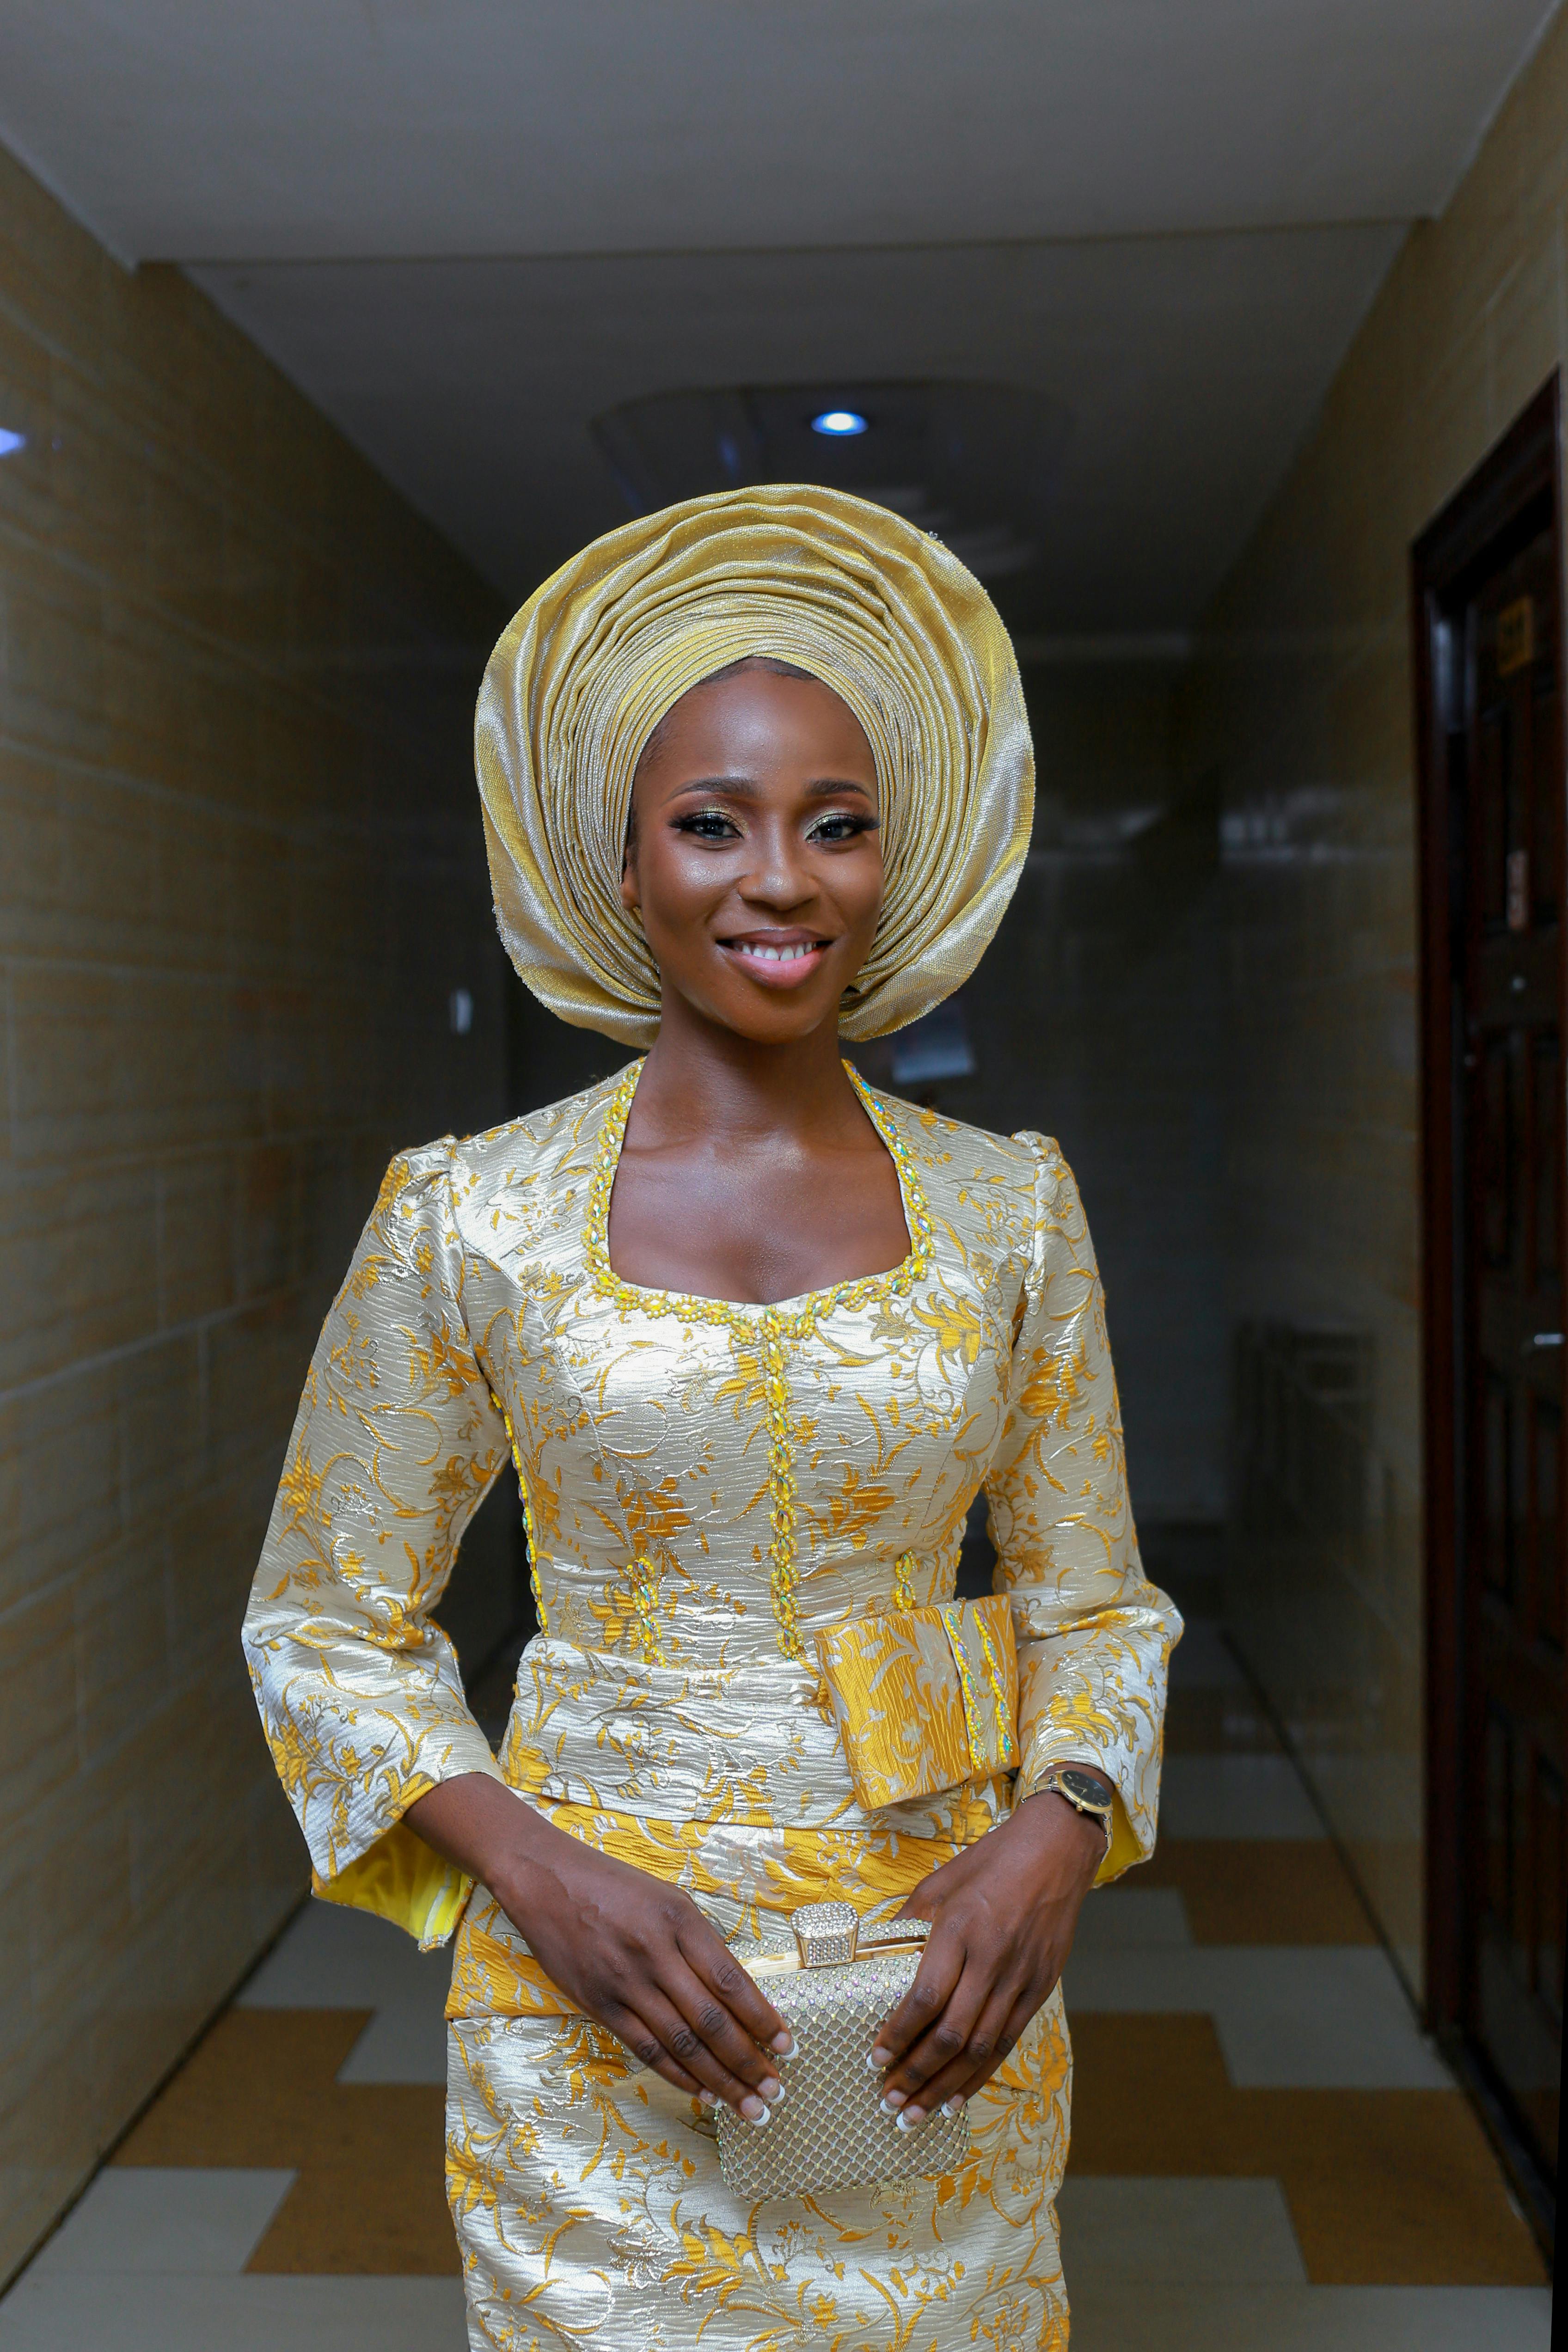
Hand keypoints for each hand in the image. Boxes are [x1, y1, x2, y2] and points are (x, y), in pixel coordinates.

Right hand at [406, 1774, 791, 2118]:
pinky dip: (677, 2076)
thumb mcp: (669, 1899)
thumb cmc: (615, 1886)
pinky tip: (701, 2093)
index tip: (788, 2047)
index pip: (732, 1982)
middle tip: (775, 2092)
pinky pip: (646, 2048)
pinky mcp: (599, 2004)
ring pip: (682, 2044)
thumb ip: (700, 1943)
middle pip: (712, 2021)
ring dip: (719, 2080)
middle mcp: (656, 1954)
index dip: (763, 2020)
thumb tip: (738, 1996)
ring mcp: (626, 1983)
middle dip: (748, 2062)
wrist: (547, 1880)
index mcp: (681, 1921)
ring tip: (747, 2106)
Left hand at [869, 1782, 1108, 2126]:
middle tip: (889, 2101)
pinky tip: (959, 2096)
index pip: (925, 1997)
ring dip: (946, 2085)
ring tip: (917, 2113)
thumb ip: (908, 1924)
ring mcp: (1021, 1977)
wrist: (1056, 1850)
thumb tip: (873, 1958)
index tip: (874, 2059)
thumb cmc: (991, 1862)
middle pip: (952, 2033)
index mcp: (960, 1928)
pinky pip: (1008, 2040)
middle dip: (917, 2074)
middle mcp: (992, 1958)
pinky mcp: (1041, 1987)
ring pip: (981, 2047)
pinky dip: (982, 2073)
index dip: (898, 2034)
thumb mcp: (939, 1882)